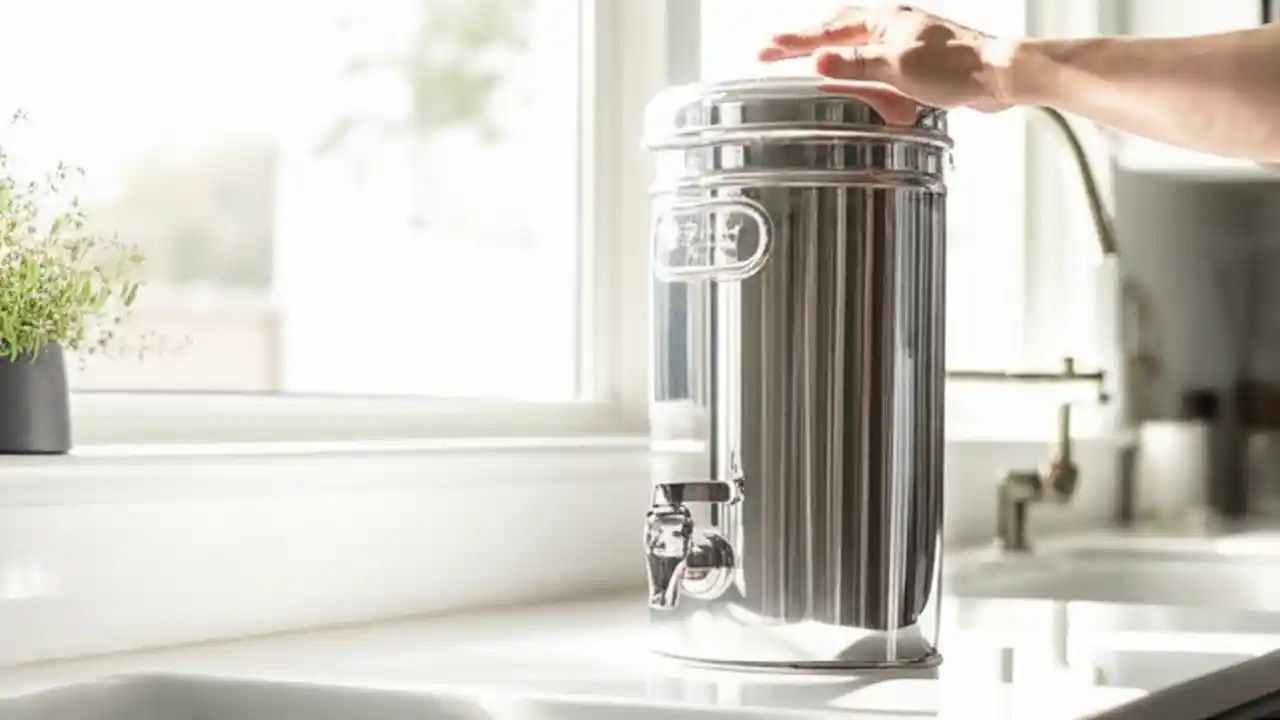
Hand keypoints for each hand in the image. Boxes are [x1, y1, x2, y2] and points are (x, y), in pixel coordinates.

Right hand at [759, 5, 1015, 124]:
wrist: (998, 76)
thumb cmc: (956, 67)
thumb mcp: (896, 68)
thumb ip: (855, 65)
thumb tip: (817, 62)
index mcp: (883, 20)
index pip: (827, 31)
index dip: (793, 43)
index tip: (765, 50)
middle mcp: (893, 27)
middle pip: (839, 34)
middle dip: (809, 47)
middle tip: (775, 55)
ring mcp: (906, 44)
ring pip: (859, 53)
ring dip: (837, 64)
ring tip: (809, 70)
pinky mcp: (919, 65)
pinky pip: (880, 71)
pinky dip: (865, 81)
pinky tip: (862, 90)